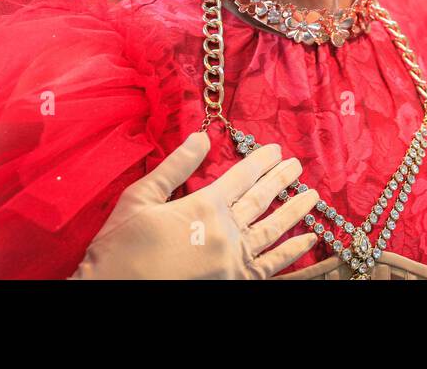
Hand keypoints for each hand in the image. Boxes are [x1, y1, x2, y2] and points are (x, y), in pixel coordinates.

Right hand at [68, 130, 319, 278]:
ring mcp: (233, 261)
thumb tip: (202, 137)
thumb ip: (176, 166)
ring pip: (273, 231)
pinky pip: (273, 267)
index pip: (243, 176)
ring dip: (295, 213)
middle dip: (282, 180)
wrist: (114, 290)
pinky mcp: (235, 283)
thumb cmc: (121, 245)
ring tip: (312, 197)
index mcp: (204, 207)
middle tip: (297, 165)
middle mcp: (226, 232)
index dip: (262, 161)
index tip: (277, 149)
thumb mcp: (141, 196)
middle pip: (262, 200)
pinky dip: (293, 254)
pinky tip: (309, 243)